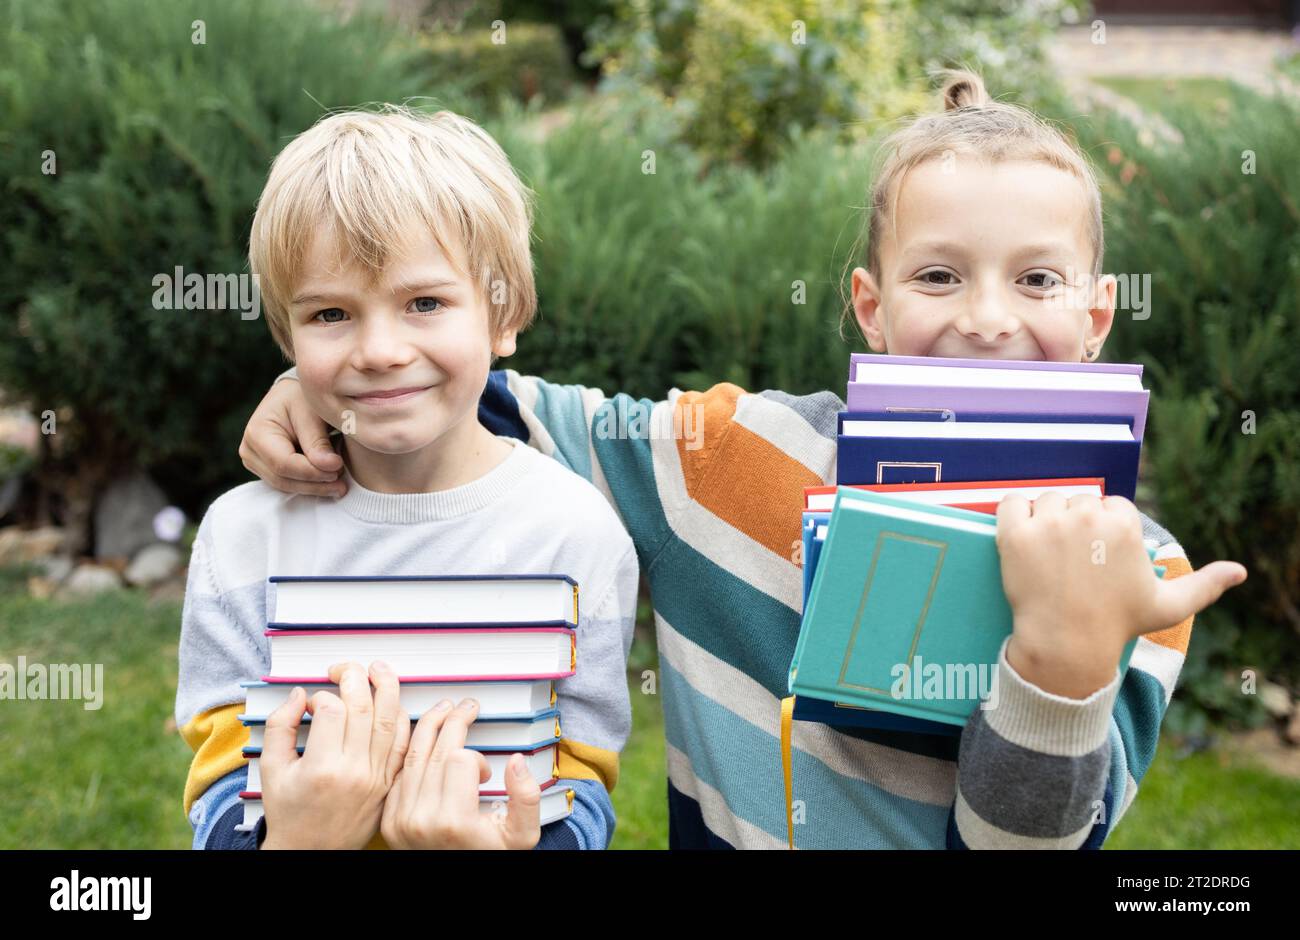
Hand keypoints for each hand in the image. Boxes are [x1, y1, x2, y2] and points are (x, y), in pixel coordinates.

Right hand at [238, 374, 347, 497]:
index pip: (284, 464)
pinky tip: (329, 482)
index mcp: (257, 432)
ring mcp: (255, 463)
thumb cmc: (302, 399)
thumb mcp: (311, 413)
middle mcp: (249, 450)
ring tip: (340, 483)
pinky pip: (288, 484)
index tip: (338, 468)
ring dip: (314, 487)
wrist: (292, 397)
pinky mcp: (265, 470)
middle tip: (343, 483)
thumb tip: (330, 467)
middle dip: (315, 483)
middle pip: (283, 479)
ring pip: (286, 486)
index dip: (312, 471)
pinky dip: (310, 486)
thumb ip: (318, 441)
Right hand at [259, 661, 409, 848]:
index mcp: (322, 768)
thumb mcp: (271, 769)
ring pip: (390, 721)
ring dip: (387, 688)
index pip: (332, 711)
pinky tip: (391, 702)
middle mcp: (355, 772)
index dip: (322, 696)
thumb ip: (280, 726)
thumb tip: (301, 694)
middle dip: (355, 677)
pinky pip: (403, 743)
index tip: (313, 702)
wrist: (311, 851)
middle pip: (364, 708)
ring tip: (377, 669)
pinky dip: (400, 718)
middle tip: (343, 670)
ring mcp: (376, 778)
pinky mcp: (389, 783)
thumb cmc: (288, 811)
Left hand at [381, 698, 541, 849]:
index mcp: (453, 821)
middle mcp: (421, 819)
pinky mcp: (389, 820)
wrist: (451, 882)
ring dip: (429, 727)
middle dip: (454, 721)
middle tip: (467, 708)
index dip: (478, 760)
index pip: (460, 759)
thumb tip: (517, 763)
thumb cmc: (485, 858)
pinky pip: (398, 773)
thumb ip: (527, 798)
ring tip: (444, 712)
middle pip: (435, 750)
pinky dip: (410, 751)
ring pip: (412, 755)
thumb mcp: (520, 836)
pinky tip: (423, 737)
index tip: (484, 774)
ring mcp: (401, 820)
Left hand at [995, 493, 1246, 698]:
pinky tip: (1022, 533)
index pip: (1111, 505)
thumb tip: (1240, 572)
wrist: (1067, 644)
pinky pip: (1011, 503)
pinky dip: (1014, 513)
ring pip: (1047, 500)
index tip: (1097, 556)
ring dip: (1046, 518)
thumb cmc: (1118, 624)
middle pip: (1079, 500)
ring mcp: (1050, 524)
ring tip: (1049, 553)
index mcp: (1125, 525)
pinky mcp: (1016, 534)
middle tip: (1072, 560)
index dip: (1104, 529)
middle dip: (1076, 523)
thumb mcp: (1168, 606)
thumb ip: (1204, 585)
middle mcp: (1089, 517)